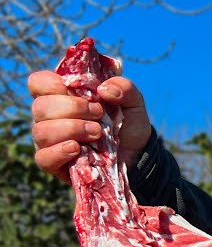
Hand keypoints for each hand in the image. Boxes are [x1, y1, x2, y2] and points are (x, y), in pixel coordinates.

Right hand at [28, 71, 151, 182]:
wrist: (138, 156)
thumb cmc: (127, 125)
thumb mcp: (133, 103)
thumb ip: (124, 88)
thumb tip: (104, 89)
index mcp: (60, 96)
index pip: (38, 83)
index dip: (52, 84)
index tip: (79, 91)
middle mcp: (49, 117)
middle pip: (40, 106)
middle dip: (72, 108)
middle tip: (98, 114)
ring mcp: (49, 141)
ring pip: (41, 131)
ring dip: (72, 129)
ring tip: (97, 133)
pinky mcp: (53, 163)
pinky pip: (43, 157)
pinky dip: (59, 152)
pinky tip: (78, 149)